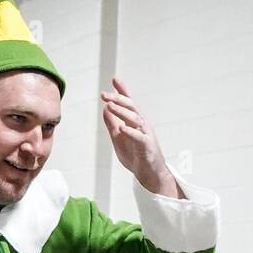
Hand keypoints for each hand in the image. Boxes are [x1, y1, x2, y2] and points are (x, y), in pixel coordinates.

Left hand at [100, 76, 181, 196]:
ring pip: (134, 119)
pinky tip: (122, 128)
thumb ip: (112, 125)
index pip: (128, 103)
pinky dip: (130, 132)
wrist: (149, 173)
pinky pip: (139, 138)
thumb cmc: (135, 155)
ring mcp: (146, 134)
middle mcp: (141, 124)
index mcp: (134, 121)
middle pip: (131, 107)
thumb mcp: (119, 138)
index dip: (122, 91)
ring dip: (122, 112)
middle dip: (118, 99)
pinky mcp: (148, 146)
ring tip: (110, 106)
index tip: (114, 79)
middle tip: (104, 95)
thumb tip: (105, 109)